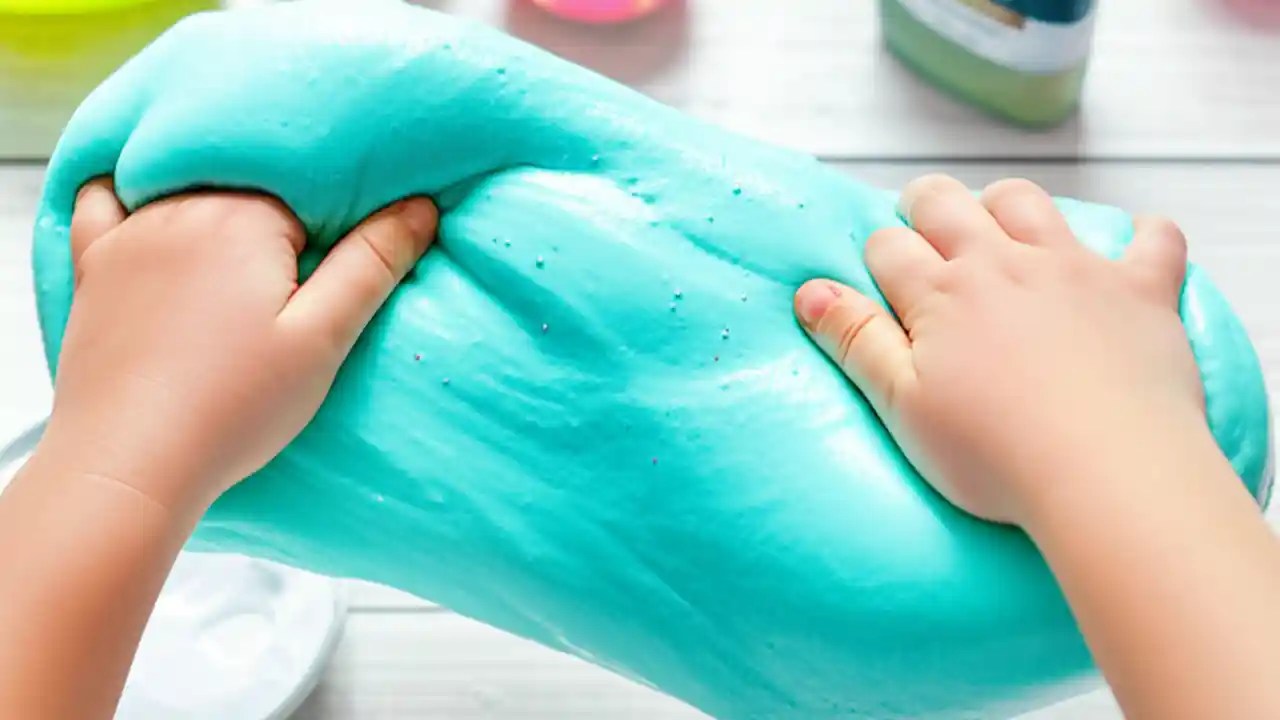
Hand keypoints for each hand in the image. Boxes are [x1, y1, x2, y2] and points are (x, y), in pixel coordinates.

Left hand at [40, 181, 437, 512]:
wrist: (130, 461)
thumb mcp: (324, 338)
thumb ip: (372, 265)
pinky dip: (123, 196)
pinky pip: (102, 201)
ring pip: (188, 192)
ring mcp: (130, 234)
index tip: (322, 284)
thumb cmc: (235, 406)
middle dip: (274, 226)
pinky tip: (142, 216)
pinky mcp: (93, 265)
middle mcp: (185, 208)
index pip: (307, 195)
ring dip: (216, 214)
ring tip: (233, 273)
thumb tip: (420, 204)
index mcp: (248, 217)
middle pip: (250, 191)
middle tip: (282, 294)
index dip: (325, 238)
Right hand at [794, 175, 1203, 524]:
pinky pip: (1153, 238)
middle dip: (925, 204)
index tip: (881, 275)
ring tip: (999, 225)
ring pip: (1030, 203)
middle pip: (949, 204)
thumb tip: (809, 290)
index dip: (878, 255)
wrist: (1110, 473)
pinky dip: (1143, 234)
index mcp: (941, 294)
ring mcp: (1076, 270)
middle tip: (924, 227)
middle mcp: (1004, 263)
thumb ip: (856, 341)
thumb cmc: (995, 455)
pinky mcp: (1141, 290)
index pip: (889, 246)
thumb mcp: (904, 407)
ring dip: (1006, 204)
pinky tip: (1132, 246)